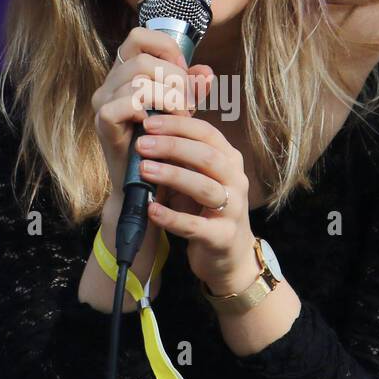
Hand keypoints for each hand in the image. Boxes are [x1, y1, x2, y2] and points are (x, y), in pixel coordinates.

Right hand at [91, 29, 212, 214]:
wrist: (148, 185)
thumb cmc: (164, 145)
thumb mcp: (183, 111)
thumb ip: (193, 88)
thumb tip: (206, 72)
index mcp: (125, 73)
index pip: (139, 36)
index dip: (166, 48)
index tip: (184, 73)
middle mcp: (109, 83)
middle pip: (143, 60)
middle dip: (174, 80)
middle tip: (187, 105)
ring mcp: (102, 102)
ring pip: (137, 81)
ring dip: (168, 99)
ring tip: (178, 118)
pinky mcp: (102, 122)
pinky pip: (125, 103)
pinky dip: (147, 111)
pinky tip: (156, 125)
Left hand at [134, 113, 260, 298]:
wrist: (230, 256)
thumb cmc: (208, 210)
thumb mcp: (201, 177)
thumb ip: (185, 156)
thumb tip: (152, 128)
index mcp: (230, 161)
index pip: (207, 133)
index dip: (178, 126)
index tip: (149, 122)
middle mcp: (236, 181)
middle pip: (207, 156)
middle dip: (172, 146)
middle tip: (142, 144)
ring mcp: (233, 210)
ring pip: (203, 187)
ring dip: (172, 175)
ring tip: (144, 170)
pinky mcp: (222, 237)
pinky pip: (195, 225)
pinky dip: (171, 217)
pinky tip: (151, 209)